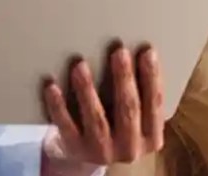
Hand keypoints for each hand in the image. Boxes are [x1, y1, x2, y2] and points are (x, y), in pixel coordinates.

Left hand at [41, 45, 164, 169]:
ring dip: (88, 90)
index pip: (155, 104)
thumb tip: (139, 51)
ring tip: (81, 66)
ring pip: (96, 119)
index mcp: (151, 137)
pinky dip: (58, 106)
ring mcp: (101, 151)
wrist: (86, 157)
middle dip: (124, 79)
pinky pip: (65, 126)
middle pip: (128, 110)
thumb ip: (140, 95)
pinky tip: (52, 87)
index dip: (152, 78)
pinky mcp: (75, 149)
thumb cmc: (115, 125)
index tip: (148, 52)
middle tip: (119, 52)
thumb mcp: (135, 117)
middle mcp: (129, 148)